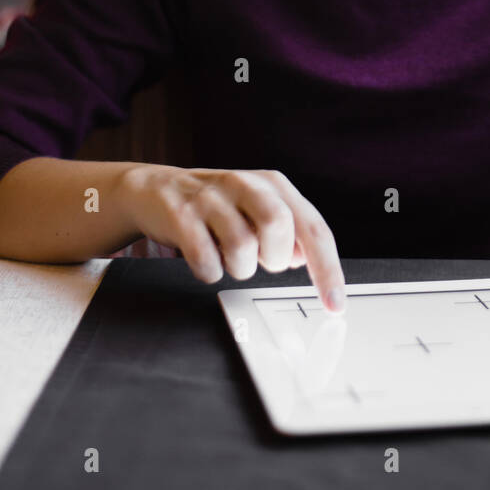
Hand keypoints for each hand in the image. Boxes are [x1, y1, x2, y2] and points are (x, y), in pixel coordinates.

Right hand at [114, 165, 346, 312]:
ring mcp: (210, 198)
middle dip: (274, 257)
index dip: (327, 269)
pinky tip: (205, 259)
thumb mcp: (258, 211)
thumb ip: (289, 233)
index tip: (335, 305)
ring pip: (241, 246)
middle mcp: (244, 184)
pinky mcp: (180, 215)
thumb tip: (305, 261)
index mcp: (273, 184)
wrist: (155, 189)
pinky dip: (210, 271)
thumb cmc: (217, 207)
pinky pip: (205, 260)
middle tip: (262, 261)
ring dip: (239, 268)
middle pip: (279, 225)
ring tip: (229, 258)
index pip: (313, 228)